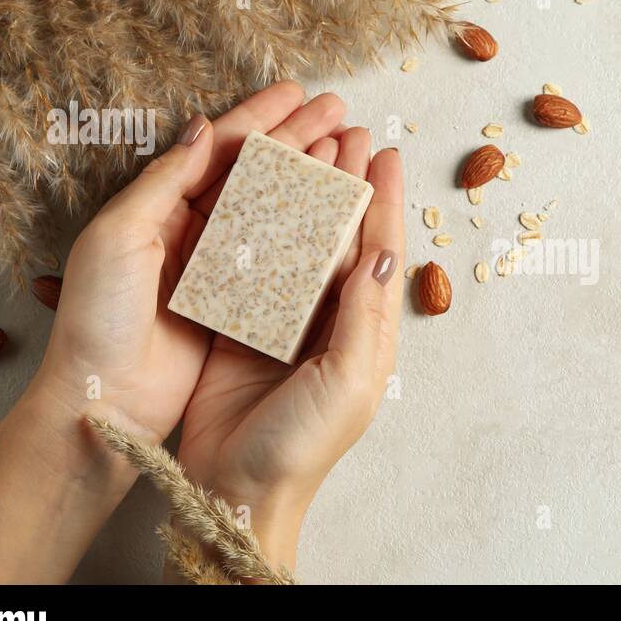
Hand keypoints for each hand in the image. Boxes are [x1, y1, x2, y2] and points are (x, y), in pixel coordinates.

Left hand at [30, 81, 311, 445]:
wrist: (102, 398)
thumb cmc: (99, 317)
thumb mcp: (119, 236)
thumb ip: (163, 181)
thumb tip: (204, 127)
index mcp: (158, 210)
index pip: (216, 152)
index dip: (257, 119)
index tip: (297, 94)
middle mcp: (191, 233)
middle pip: (252, 174)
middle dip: (295, 140)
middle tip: (337, 112)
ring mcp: (218, 270)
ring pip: (272, 211)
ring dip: (308, 179)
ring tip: (346, 151)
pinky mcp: (238, 306)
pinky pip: (279, 260)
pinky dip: (308, 233)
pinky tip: (339, 216)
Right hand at [175, 105, 404, 570]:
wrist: (236, 489)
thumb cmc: (301, 446)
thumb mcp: (349, 381)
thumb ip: (364, 315)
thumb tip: (382, 250)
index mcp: (365, 332)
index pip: (380, 251)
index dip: (384, 201)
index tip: (385, 151)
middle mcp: (330, 321)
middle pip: (343, 236)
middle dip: (348, 184)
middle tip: (348, 131)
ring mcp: (286, 321)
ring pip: (301, 242)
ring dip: (306, 195)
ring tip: (307, 147)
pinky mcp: (242, 325)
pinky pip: (254, 265)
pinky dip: (258, 226)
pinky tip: (255, 193)